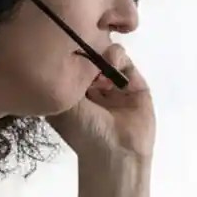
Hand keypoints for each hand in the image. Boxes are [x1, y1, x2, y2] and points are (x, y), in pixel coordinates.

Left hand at [47, 43, 154, 161]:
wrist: (115, 151)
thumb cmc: (83, 131)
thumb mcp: (61, 102)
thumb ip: (63, 73)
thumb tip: (67, 50)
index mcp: (73, 92)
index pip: (69, 63)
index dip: (67, 51)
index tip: (63, 45)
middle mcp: (93, 87)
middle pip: (89, 56)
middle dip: (86, 49)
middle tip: (83, 52)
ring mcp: (115, 85)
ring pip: (107, 56)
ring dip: (102, 55)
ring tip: (99, 68)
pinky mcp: (135, 84)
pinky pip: (126, 62)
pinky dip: (118, 58)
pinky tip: (112, 66)